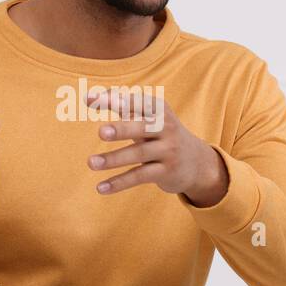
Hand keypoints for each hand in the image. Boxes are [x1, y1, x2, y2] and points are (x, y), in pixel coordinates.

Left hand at [85, 87, 228, 206]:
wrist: (196, 162)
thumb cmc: (160, 134)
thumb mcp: (148, 117)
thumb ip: (122, 106)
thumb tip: (89, 98)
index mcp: (159, 109)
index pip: (136, 101)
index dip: (114, 100)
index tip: (89, 101)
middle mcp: (166, 127)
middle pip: (142, 127)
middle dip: (122, 129)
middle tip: (101, 132)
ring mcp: (168, 150)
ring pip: (138, 154)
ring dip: (113, 159)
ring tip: (91, 163)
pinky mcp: (166, 171)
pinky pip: (140, 176)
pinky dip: (119, 182)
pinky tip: (101, 188)